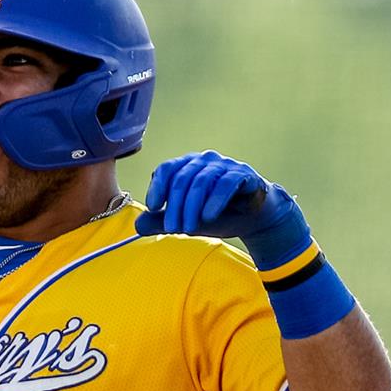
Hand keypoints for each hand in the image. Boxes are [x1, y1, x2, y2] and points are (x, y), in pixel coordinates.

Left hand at [137, 149, 301, 240]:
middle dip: (175, 206)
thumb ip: (161, 222)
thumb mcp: (185, 221)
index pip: (166, 169)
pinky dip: (215, 201)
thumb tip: (137, 226)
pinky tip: (209, 217)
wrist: (253, 219)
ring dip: (192, 207)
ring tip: (190, 228)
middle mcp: (204, 161)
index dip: (157, 187)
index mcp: (187, 167)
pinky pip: (226, 184)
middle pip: (182, 179)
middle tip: (173, 229)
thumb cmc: (216, 215)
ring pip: (201, 181)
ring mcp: (224, 165)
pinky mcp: (243, 174)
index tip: (153, 207)